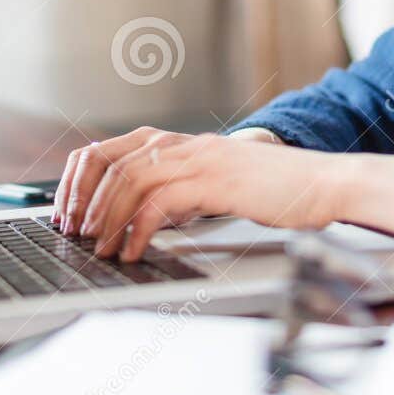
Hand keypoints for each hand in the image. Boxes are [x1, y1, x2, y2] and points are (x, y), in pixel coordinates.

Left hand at [51, 127, 341, 260]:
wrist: (326, 182)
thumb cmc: (278, 190)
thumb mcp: (219, 185)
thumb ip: (182, 192)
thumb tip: (143, 216)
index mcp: (182, 143)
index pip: (109, 148)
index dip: (79, 179)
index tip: (67, 211)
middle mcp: (185, 144)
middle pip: (110, 159)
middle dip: (82, 198)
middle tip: (72, 232)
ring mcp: (201, 159)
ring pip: (130, 179)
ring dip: (105, 217)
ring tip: (99, 247)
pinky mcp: (216, 181)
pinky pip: (160, 203)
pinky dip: (137, 229)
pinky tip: (133, 251)